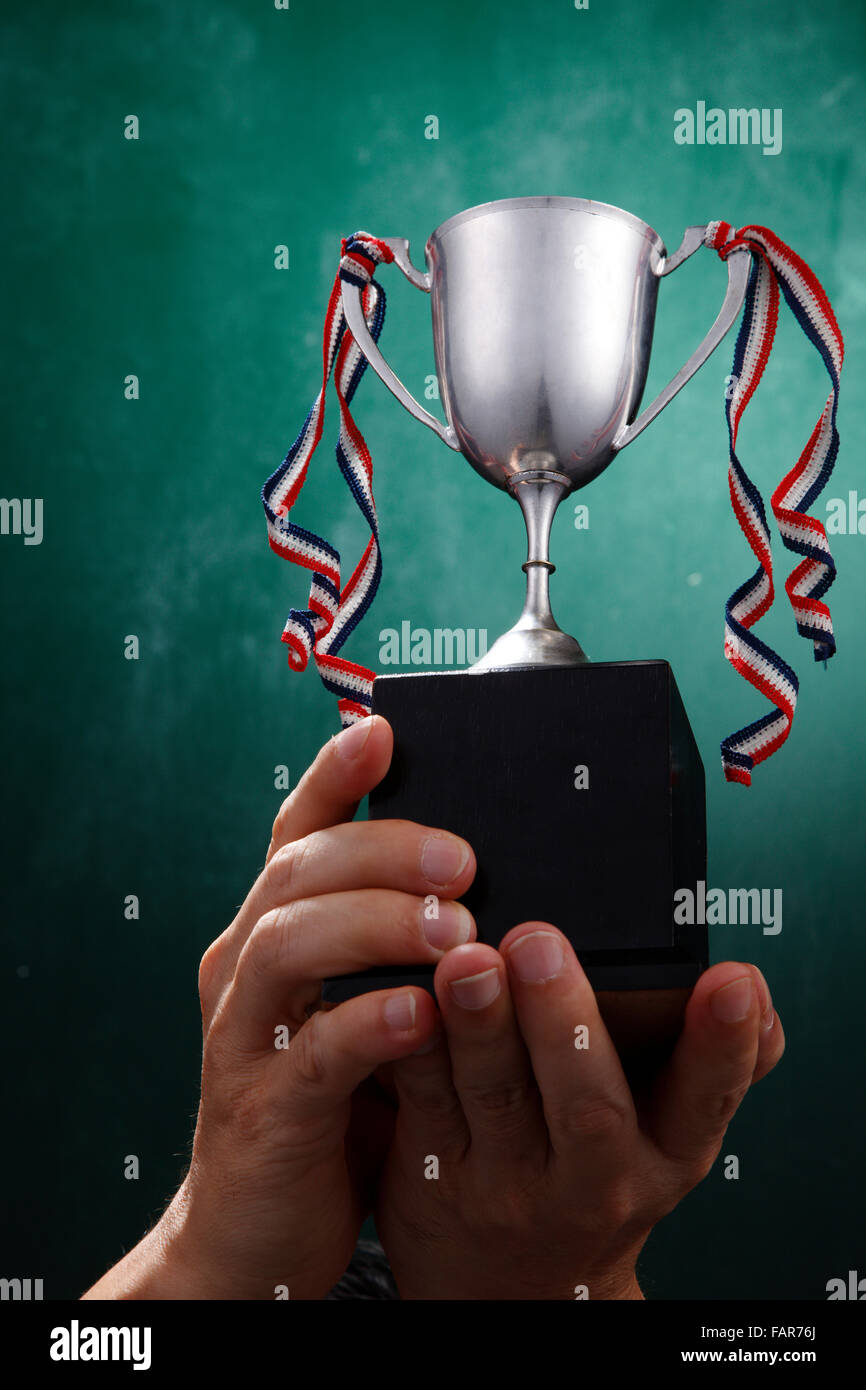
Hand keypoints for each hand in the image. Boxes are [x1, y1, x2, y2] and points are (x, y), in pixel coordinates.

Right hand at [82, 716, 471, 1299]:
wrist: (254, 1232)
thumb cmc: (330, 1103)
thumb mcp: (356, 1006)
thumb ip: (397, 947)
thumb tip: (493, 882)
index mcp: (272, 932)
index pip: (295, 832)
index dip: (333, 776)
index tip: (385, 730)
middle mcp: (245, 967)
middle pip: (298, 869)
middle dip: (383, 849)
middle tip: (465, 858)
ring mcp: (243, 1036)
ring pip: (291, 941)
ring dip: (378, 923)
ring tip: (457, 929)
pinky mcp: (263, 1109)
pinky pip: (312, 1051)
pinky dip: (368, 1022)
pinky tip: (423, 1012)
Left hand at [375, 926, 784, 1299]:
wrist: (509, 1291)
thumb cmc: (595, 1178)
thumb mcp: (663, 1140)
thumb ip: (706, 1067)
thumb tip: (754, 994)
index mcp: (665, 1155)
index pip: (706, 1099)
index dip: (722, 1043)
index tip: (731, 980)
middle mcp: (593, 1179)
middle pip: (588, 1104)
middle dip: (566, 1021)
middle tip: (539, 942)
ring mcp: (507, 1182)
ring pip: (494, 1097)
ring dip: (479, 1025)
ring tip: (467, 961)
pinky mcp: (433, 1174)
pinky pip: (420, 1100)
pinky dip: (412, 1044)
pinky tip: (402, 993)